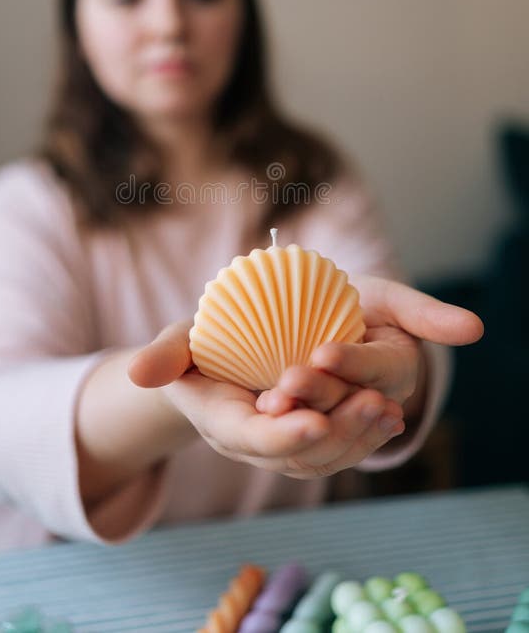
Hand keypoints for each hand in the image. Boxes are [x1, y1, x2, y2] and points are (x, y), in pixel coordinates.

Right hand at [127, 321, 407, 480]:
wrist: (214, 364)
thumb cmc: (196, 348)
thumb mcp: (179, 342)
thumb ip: (163, 356)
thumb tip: (137, 373)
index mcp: (221, 420)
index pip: (252, 437)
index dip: (283, 434)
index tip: (316, 422)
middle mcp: (254, 442)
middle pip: (297, 453)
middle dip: (338, 434)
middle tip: (373, 405)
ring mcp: (283, 445)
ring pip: (325, 457)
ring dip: (360, 436)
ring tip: (388, 409)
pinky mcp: (309, 438)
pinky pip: (341, 449)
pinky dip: (368, 436)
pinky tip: (394, 417)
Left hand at [255, 274, 483, 418]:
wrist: (310, 319)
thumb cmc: (353, 301)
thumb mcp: (386, 298)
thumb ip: (425, 313)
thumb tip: (476, 329)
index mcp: (398, 368)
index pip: (378, 369)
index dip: (353, 363)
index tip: (325, 352)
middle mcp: (375, 403)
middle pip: (349, 402)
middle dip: (321, 392)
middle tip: (292, 378)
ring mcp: (344, 422)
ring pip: (326, 430)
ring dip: (299, 416)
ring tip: (274, 399)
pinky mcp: (312, 435)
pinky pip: (302, 442)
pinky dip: (283, 427)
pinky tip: (265, 409)